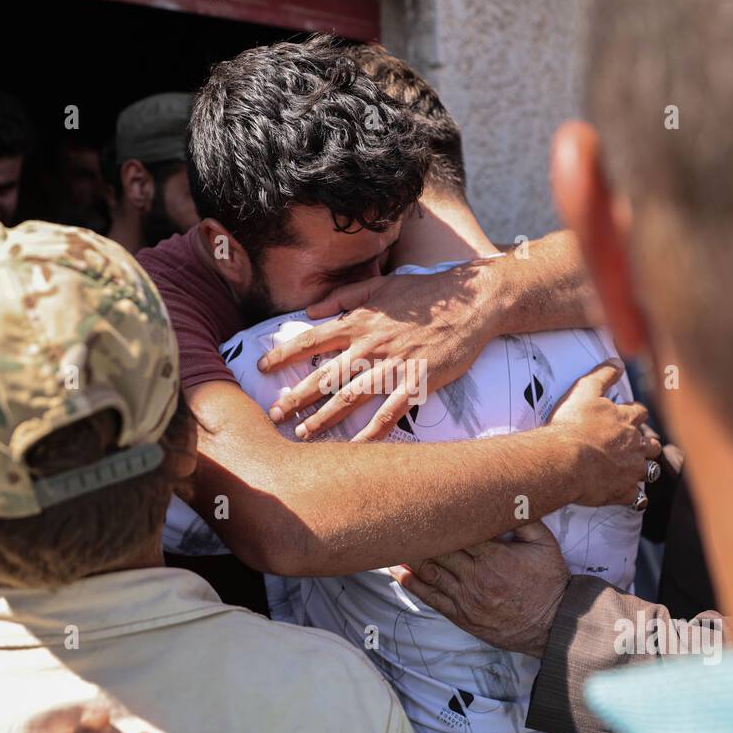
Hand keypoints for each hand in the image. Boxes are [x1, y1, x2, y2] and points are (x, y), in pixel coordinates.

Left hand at [258, 266, 495, 441]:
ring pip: (350, 397)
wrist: (471, 303)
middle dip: (295, 397)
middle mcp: (370, 345)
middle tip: (273, 415)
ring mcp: (393, 366)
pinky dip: (369, 433)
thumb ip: (343, 297)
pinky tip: (353, 448)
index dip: (283, 355)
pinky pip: (388, 414)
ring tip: (302, 434)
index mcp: (359, 321)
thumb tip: (309, 310)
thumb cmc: (425, 294)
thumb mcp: (380, 284)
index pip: (311, 340)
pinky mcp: (417, 383)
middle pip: (324, 375)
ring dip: (324, 418)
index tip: (260, 368)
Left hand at [389, 521, 569, 658]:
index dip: (439, 518)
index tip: (425, 504)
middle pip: (438, 550)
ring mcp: (466, 599)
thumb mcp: (545, 545)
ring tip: (393, 541)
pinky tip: (398, 573)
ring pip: (430, 573)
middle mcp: (476, 577)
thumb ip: (526, 520)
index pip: (457, 532)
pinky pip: (431, 599)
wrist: (553, 625)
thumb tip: (508, 498)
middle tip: (401, 517)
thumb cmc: (549, 583)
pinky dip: (412, 585)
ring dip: (409, 557)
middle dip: (420, 534)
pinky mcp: (462, 616)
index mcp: (494, 556)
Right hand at [547, 360, 661, 506]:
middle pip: (651, 443)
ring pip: (649, 470)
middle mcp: (634, 445)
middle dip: (646, 443)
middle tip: (637, 445)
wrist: (564, 458)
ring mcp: (631, 471)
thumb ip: (603, 374)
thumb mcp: (584, 390)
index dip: (636, 414)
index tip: (631, 417)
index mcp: (626, 420)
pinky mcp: (622, 492)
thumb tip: (618, 361)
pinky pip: (636, 498)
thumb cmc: (571, 425)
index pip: (640, 413)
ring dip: (644, 469)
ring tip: (636, 470)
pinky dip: (635, 497)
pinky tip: (632, 497)